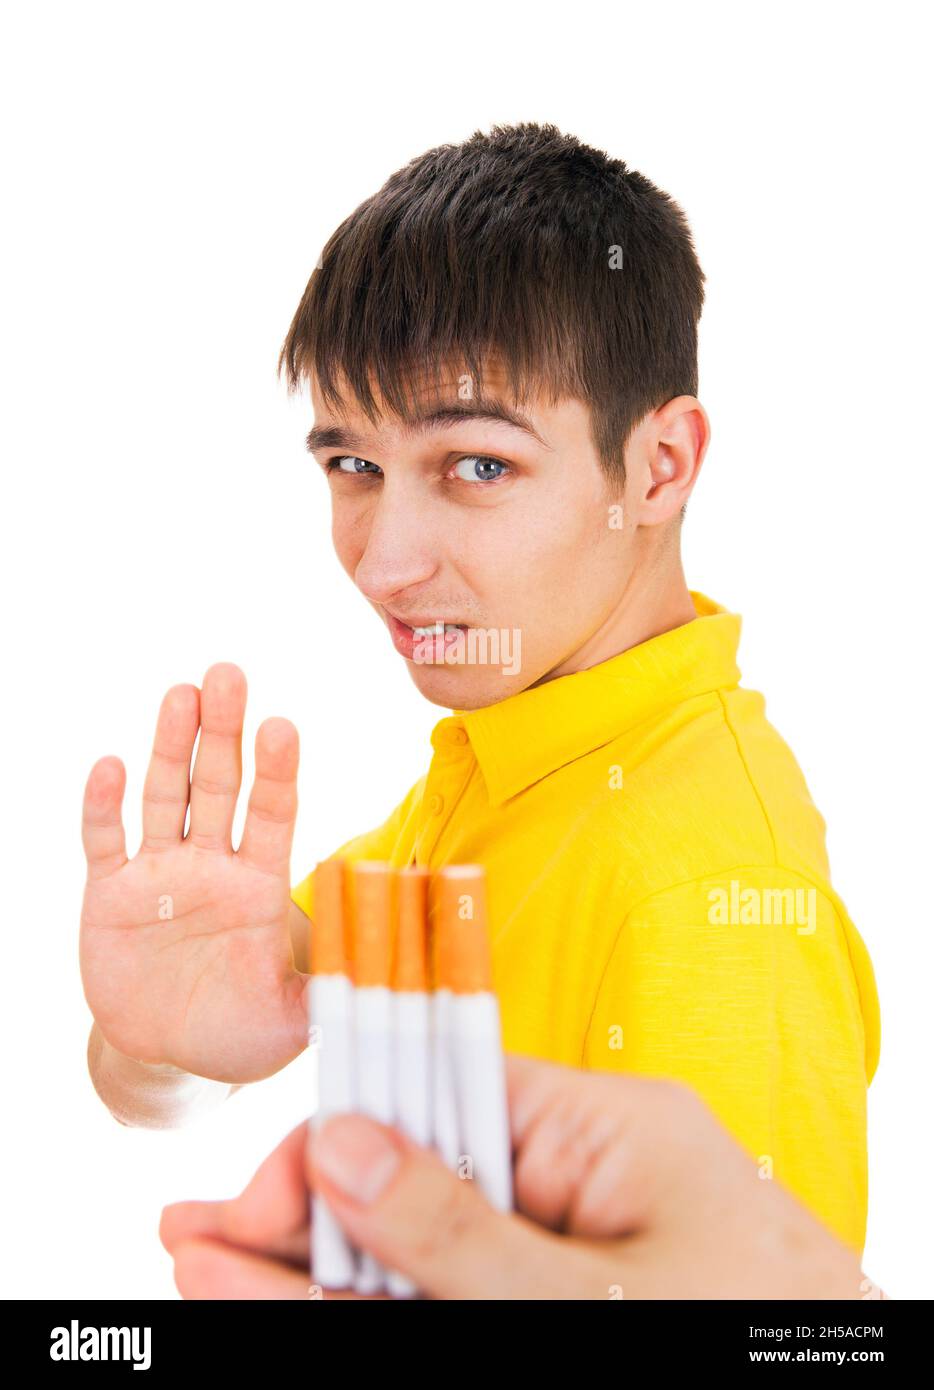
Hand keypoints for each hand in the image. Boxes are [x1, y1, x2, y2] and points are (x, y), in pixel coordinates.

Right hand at [80, 663, 305, 1081]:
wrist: (169, 1058)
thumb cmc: (239, 1034)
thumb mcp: (289, 1022)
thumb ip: (322, 995)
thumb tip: (372, 980)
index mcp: (260, 886)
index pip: (273, 814)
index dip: (276, 772)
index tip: (282, 726)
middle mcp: (213, 866)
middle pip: (220, 787)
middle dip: (224, 732)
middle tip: (229, 673)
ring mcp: (159, 875)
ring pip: (166, 797)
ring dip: (170, 747)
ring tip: (182, 694)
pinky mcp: (110, 895)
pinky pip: (106, 842)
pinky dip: (103, 806)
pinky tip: (109, 766)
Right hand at [159, 1054, 872, 1298]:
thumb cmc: (747, 1334)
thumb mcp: (588, 1296)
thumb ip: (459, 1228)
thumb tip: (339, 1143)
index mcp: (607, 1127)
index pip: (444, 1096)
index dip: (341, 1142)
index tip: (257, 1203)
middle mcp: (582, 1175)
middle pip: (416, 1177)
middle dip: (305, 1216)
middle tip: (197, 1255)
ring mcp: (574, 1248)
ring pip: (427, 1246)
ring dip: (323, 1270)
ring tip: (215, 1281)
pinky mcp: (567, 1297)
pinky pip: (463, 1287)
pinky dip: (382, 1302)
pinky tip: (298, 1303)